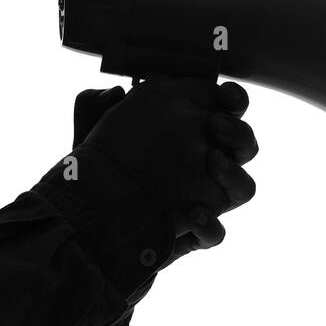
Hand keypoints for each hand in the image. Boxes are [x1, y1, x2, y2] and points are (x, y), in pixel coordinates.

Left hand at [75, 78, 257, 260]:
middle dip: (239, 132)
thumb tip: (112, 91)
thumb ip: (92, 105)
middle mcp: (201, 165)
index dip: (232, 99)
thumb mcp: (86, 132)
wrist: (83, 221)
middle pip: (242, 146)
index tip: (225, 95)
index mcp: (186, 132)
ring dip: (234, 175)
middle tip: (215, 125)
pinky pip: (215, 233)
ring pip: (242, 189)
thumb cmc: (93, 169)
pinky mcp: (191, 233)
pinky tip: (194, 214)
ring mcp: (201, 199)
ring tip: (212, 163)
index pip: (223, 109)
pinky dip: (210, 226)